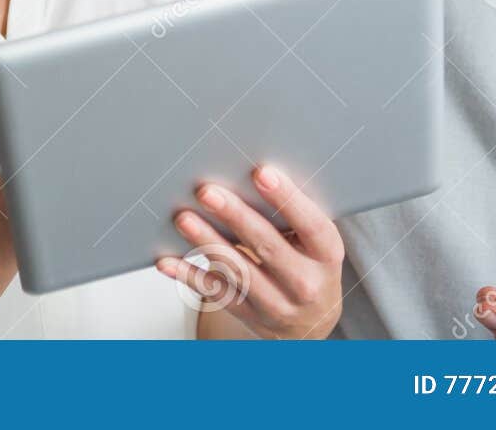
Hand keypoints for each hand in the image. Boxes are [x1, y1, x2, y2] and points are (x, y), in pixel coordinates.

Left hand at [156, 164, 344, 338]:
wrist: (312, 323)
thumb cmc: (309, 264)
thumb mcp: (316, 242)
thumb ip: (293, 214)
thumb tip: (248, 172)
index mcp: (327, 255)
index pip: (311, 224)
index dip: (286, 198)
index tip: (261, 172)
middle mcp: (306, 284)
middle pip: (267, 246)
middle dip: (235, 216)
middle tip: (207, 191)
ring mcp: (278, 305)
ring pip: (237, 270)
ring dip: (207, 242)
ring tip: (184, 218)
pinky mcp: (251, 317)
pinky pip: (217, 293)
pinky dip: (190, 275)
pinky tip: (168, 260)